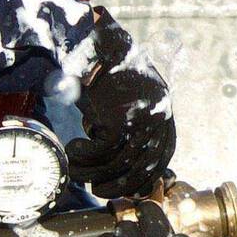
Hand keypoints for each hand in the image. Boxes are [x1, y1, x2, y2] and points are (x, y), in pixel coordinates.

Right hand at [68, 7, 174, 198]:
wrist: (94, 44)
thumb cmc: (105, 71)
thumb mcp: (125, 99)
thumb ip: (128, 124)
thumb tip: (119, 160)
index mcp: (163, 109)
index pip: (163, 153)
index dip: (146, 174)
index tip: (129, 187)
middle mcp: (158, 114)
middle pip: (142, 164)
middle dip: (119, 183)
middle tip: (98, 191)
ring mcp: (141, 117)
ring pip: (119, 162)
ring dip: (93, 173)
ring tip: (77, 173)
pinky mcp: (120, 118)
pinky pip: (101, 151)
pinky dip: (84, 156)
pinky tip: (72, 150)